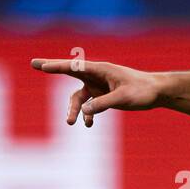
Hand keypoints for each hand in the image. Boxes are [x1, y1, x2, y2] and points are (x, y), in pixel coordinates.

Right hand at [30, 57, 161, 126]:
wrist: (156, 93)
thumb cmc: (142, 91)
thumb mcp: (123, 98)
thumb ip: (103, 104)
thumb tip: (84, 111)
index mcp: (101, 70)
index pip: (75, 67)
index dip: (57, 66)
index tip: (41, 66)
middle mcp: (97, 76)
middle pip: (69, 73)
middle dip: (52, 68)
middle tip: (33, 63)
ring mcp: (98, 86)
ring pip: (78, 97)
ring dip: (72, 110)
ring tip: (69, 123)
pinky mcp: (103, 96)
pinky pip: (88, 106)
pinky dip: (87, 115)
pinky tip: (89, 125)